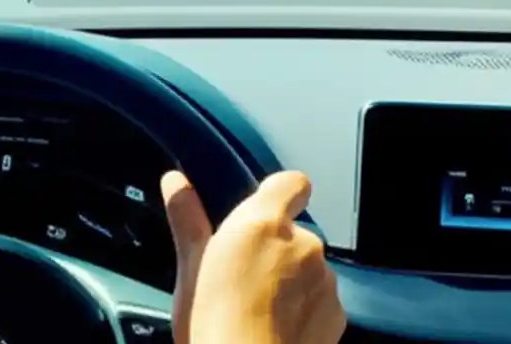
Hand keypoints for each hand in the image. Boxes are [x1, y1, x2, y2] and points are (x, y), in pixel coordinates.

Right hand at [162, 171, 344, 343]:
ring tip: (258, 310)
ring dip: (291, 281)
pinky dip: (305, 311)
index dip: (279, 194)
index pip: (291, 183)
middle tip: (243, 278)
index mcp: (264, 223)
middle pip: (294, 233)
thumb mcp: (191, 267)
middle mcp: (303, 244)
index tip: (262, 213)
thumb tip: (174, 180)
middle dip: (276, 250)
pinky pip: (320, 301)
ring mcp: (324, 280)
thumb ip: (188, 217)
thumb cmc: (213, 323)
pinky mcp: (336, 314)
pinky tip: (277, 330)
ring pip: (308, 269)